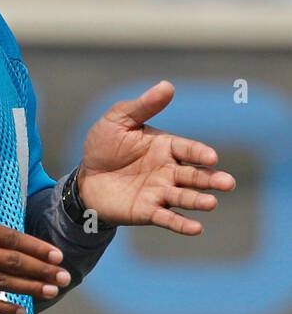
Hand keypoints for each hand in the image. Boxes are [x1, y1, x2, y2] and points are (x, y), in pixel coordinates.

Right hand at [0, 151, 70, 313]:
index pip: (9, 238)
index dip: (36, 248)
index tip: (55, 255)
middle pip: (11, 263)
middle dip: (42, 271)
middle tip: (66, 278)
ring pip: (0, 283)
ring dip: (29, 289)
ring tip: (52, 292)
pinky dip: (1, 308)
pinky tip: (20, 312)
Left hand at [78, 80, 234, 234]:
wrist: (84, 177)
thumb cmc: (103, 147)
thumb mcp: (118, 121)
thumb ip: (142, 106)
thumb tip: (167, 85)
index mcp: (166, 147)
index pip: (188, 149)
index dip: (200, 153)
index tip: (211, 157)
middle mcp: (169, 171)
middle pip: (194, 175)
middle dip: (211, 179)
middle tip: (228, 183)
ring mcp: (160, 192)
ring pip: (184, 197)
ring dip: (198, 200)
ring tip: (211, 203)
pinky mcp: (148, 211)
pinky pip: (167, 218)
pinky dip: (181, 224)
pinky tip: (196, 228)